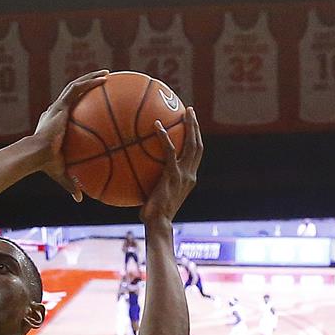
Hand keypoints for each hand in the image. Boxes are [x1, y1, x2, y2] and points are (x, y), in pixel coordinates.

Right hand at [33, 70, 110, 200]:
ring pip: (76, 86)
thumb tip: (80, 200)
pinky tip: (105, 78)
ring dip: (92, 78)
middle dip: (89, 85)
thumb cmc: (46, 165)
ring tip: (108, 74)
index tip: (93, 103)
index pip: (70, 111)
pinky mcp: (60, 105)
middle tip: (105, 82)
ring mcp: (58, 107)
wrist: (35, 156)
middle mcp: (57, 112)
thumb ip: (72, 183)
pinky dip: (91, 82)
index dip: (80, 104)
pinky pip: (78, 89)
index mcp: (56, 124)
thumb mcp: (63, 173)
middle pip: (74, 94)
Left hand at [140, 107, 202, 226]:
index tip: (191, 126)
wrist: (157, 223)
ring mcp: (183, 174)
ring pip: (192, 145)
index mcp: (189, 178)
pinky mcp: (173, 175)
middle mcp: (190, 174)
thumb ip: (153, 181)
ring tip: (184, 112)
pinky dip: (164, 137)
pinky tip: (156, 124)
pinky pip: (170, 151)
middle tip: (190, 111)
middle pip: (198, 145)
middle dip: (196, 126)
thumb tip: (136, 170)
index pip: (196, 155)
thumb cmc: (152, 214)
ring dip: (190, 126)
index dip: (195, 139)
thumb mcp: (155, 195)